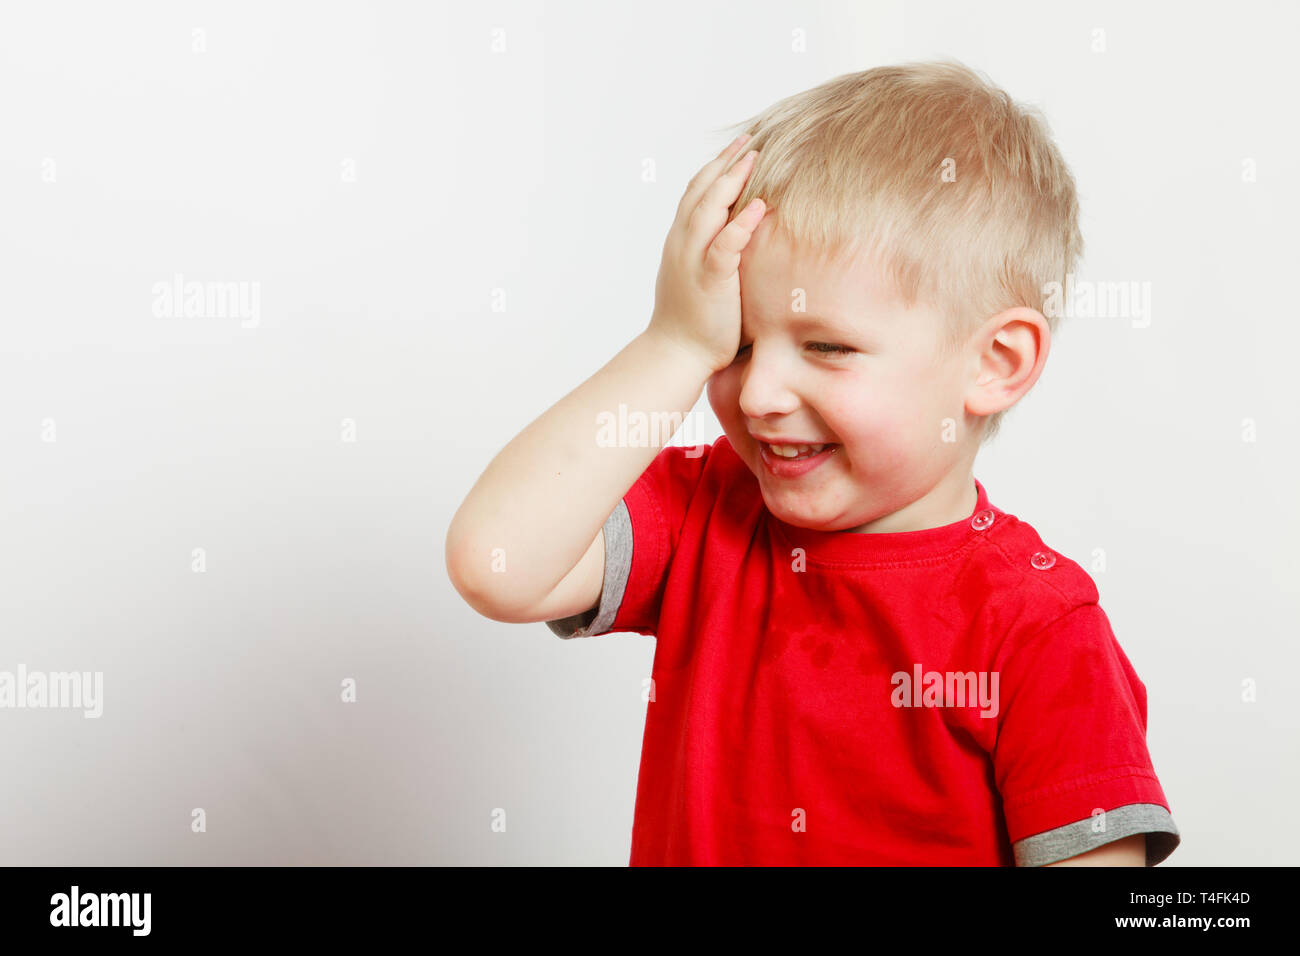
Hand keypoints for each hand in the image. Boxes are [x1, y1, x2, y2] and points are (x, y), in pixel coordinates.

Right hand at [646, 134, 765, 374]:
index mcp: (681, 241)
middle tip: (750, 140)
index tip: (739, 149)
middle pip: (702, 191)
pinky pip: (725, 245)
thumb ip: (714, 253)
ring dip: (732, 180)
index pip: (696, 193)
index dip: (717, 168)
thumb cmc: (693, 322)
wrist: (676, 353)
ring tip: (754, 158)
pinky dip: (740, 224)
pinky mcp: (709, 279)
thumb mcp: (700, 276)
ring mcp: (693, 259)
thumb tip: (738, 241)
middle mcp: (683, 243)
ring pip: (709, 209)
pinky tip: (758, 205)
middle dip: (726, 163)